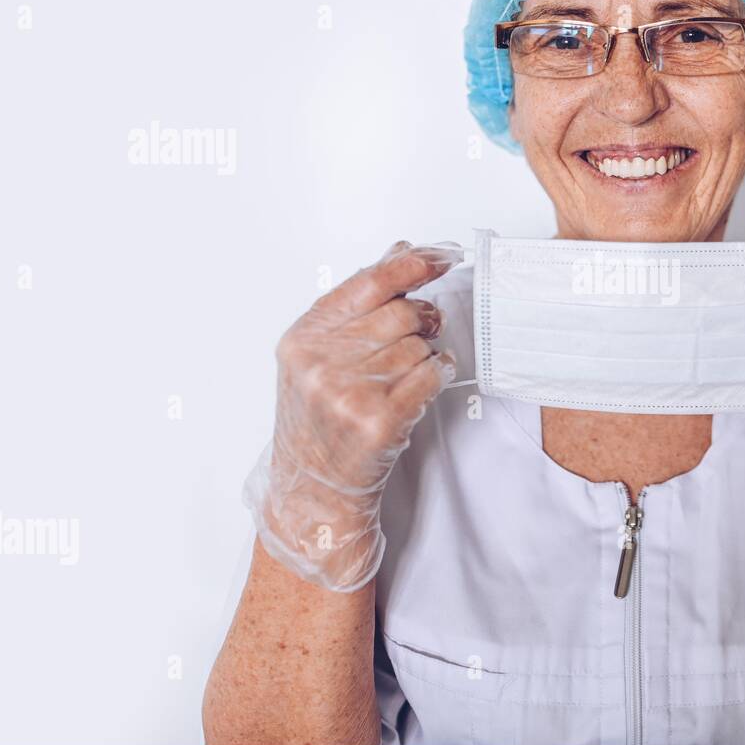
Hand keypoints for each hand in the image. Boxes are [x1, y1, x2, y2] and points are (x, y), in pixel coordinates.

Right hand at [248, 240, 461, 590]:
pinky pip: (431, 376)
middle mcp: (320, 362)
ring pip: (419, 346)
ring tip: (404, 376)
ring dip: (425, 356)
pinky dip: (437, 375)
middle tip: (424, 330)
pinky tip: (422, 386)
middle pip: (401, 312)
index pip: (368, 282)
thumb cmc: (317, 422)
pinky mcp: (378, 420)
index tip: (442, 255)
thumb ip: (358, 305)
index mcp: (302, 338)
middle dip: (422, 319)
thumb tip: (400, 253)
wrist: (312, 490)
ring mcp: (347, 392)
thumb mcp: (320, 358)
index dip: (413, 264)